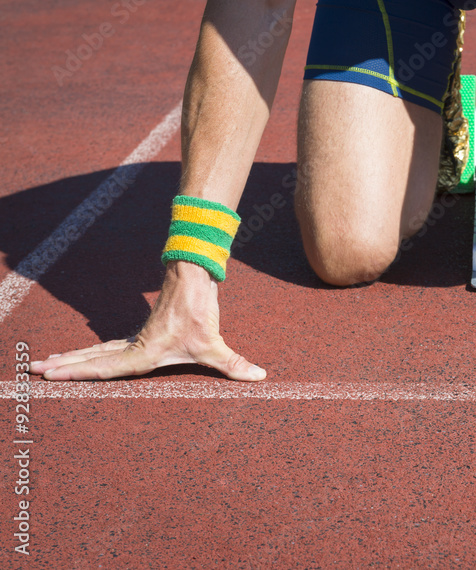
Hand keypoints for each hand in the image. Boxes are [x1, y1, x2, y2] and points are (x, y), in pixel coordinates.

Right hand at [29, 261, 266, 380]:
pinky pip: (107, 345)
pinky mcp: (140, 332)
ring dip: (71, 359)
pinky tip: (78, 357)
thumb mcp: (216, 344)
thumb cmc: (200, 311)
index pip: (106, 368)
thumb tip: (260, 377)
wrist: (194, 277)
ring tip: (44, 366)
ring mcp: (134, 337)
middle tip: (34, 372)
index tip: (53, 376)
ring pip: (95, 350)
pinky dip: (89, 353)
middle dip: (64, 367)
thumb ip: (235, 364)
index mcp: (144, 352)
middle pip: (92, 358)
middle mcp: (134, 345)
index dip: (80, 374)